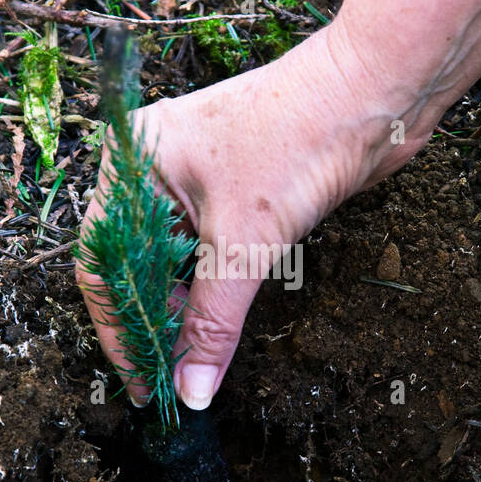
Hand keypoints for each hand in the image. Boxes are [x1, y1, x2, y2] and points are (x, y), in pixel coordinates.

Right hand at [76, 18, 422, 410]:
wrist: (378, 92)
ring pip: (170, 260)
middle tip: (169, 382)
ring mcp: (193, 176)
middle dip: (151, 324)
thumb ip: (212, 320)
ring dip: (181, 311)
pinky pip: (205, 252)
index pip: (103, 261)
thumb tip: (191, 389)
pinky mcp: (234, 189)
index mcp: (133, 160)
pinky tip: (214, 328)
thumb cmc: (301, 138)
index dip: (119, 329)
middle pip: (132, 263)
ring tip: (191, 365)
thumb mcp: (245, 240)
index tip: (142, 382)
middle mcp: (153, 166)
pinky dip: (208, 291)